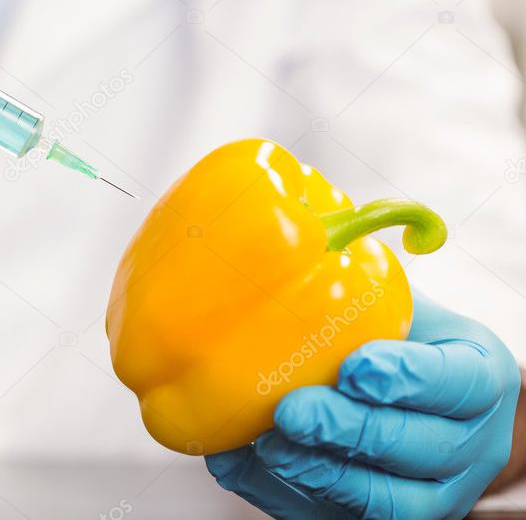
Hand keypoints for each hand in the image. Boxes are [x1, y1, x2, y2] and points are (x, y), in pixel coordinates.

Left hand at [205, 292, 520, 518]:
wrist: (401, 397)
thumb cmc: (388, 336)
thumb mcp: (395, 301)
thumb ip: (363, 278)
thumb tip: (299, 230)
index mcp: (478, 378)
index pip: (458, 382)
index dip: (408, 378)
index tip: (356, 366)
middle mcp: (468, 443)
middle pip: (419, 449)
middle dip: (351, 432)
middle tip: (293, 411)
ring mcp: (432, 492)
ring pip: (385, 501)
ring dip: (321, 473)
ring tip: (268, 443)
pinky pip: (334, 519)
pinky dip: (284, 495)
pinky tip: (243, 462)